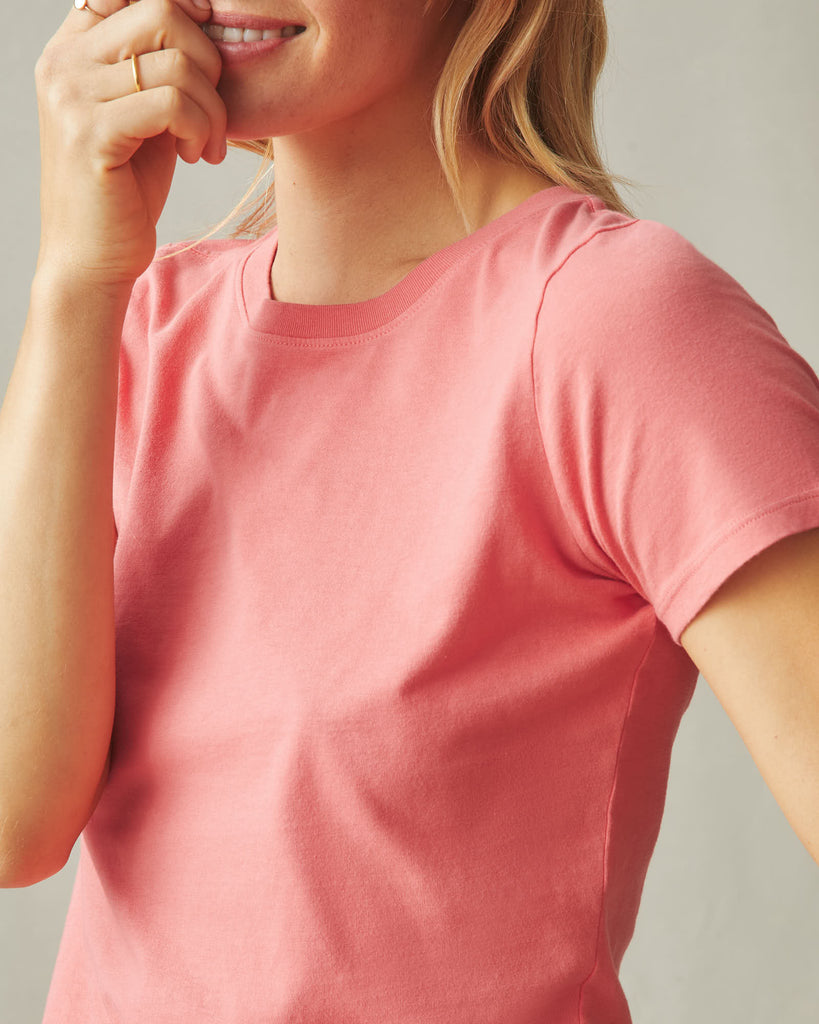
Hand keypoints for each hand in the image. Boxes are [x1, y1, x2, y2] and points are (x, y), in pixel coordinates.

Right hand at [34, 0, 225, 290]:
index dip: (187, 12)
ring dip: (212, 108)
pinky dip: (202, 129)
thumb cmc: (125, 191)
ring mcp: (71, 94)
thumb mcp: (145, 116)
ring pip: (176, 62)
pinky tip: (198, 157)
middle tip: (215, 114)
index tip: (212, 60)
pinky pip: (173, 102)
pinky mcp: (92, 132)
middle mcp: (63, 61)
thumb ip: (161, 68)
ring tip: (208, 145)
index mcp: (72, 48)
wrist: (91, 259)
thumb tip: (206, 17)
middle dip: (210, 63)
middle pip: (162, 12)